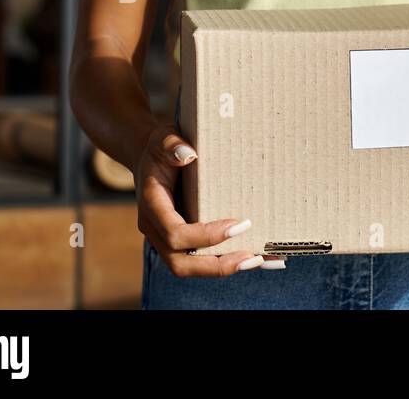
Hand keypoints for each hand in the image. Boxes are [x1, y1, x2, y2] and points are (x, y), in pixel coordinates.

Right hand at [133, 126, 284, 276]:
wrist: (150, 157)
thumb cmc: (160, 148)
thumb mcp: (164, 139)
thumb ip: (172, 145)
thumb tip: (188, 154)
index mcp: (152, 207)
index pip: (175, 233)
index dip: (206, 235)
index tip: (239, 224)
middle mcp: (156, 229)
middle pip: (180, 263)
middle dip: (216, 265)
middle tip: (251, 257)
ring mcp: (167, 239)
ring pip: (191, 267)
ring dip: (225, 268)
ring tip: (259, 260)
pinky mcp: (181, 242)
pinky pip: (201, 261)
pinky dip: (228, 263)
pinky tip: (258, 260)